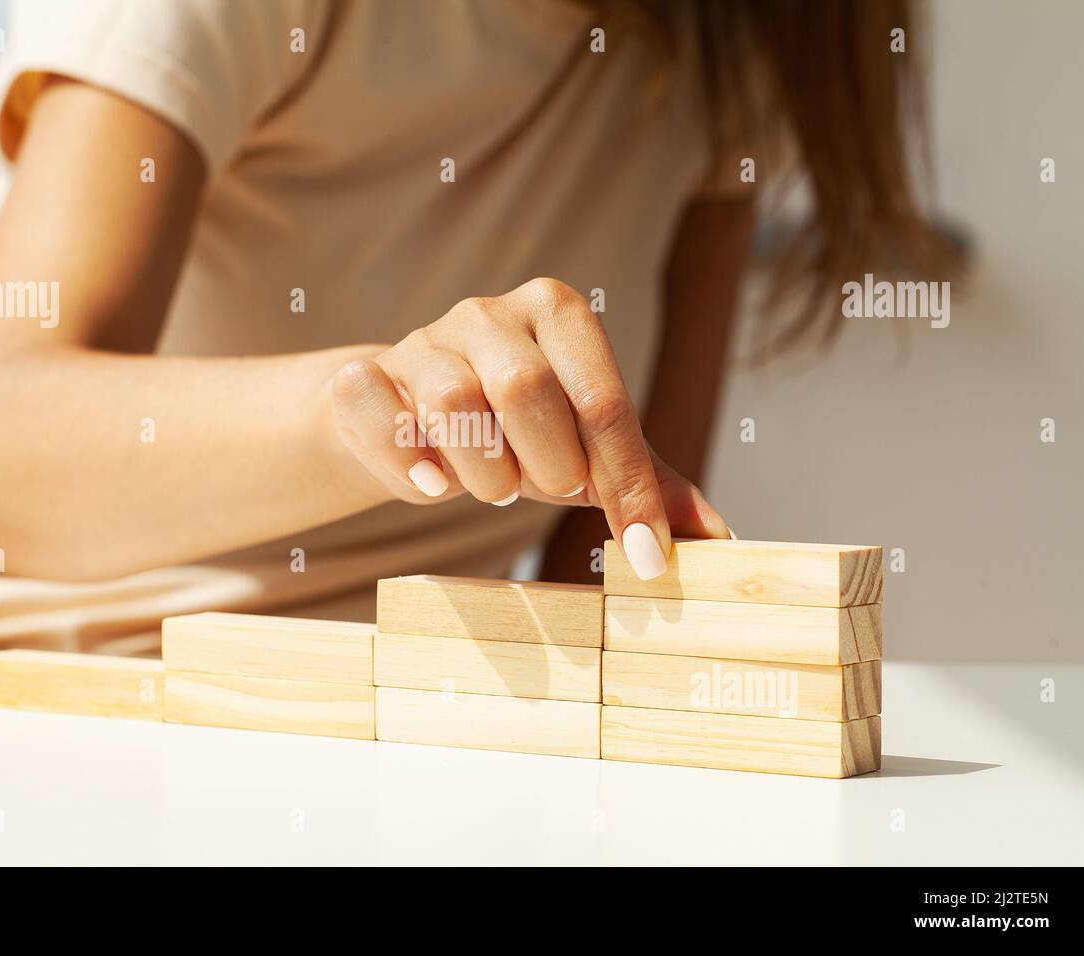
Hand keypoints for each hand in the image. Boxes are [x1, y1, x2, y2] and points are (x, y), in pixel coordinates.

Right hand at [329, 277, 729, 578]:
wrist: (411, 422)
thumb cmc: (512, 433)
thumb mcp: (582, 450)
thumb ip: (643, 479)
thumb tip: (718, 537)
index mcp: (558, 313)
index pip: (603, 399)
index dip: (627, 483)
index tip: (645, 553)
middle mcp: (490, 312)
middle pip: (525, 390)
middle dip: (545, 465)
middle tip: (543, 491)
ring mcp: (423, 339)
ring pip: (452, 403)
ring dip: (480, 472)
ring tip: (488, 488)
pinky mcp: (365, 375)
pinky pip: (378, 409)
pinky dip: (407, 459)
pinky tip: (430, 484)